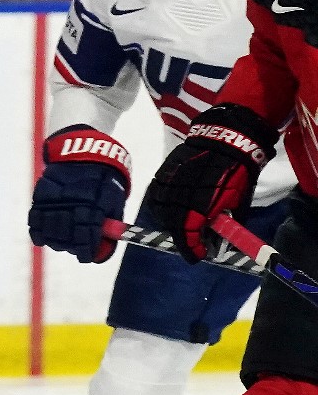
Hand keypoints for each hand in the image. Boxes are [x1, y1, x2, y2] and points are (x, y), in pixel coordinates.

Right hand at [28, 125, 131, 261]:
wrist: (82, 150)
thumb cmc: (103, 177)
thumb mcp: (114, 197)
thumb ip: (110, 222)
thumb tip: (104, 247)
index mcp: (94, 206)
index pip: (87, 237)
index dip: (86, 251)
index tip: (86, 257)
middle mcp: (73, 205)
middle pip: (67, 238)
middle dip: (71, 247)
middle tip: (75, 249)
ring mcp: (55, 200)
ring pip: (50, 231)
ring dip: (55, 241)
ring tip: (60, 243)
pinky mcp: (41, 196)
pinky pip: (35, 220)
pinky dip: (38, 232)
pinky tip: (43, 238)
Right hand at [147, 103, 275, 261]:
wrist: (226, 140)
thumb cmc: (237, 172)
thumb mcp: (236, 200)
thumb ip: (223, 222)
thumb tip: (216, 242)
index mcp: (201, 205)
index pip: (189, 235)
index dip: (193, 248)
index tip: (198, 255)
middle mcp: (180, 197)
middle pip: (173, 226)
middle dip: (183, 237)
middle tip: (193, 240)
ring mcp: (169, 185)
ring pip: (162, 213)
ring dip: (171, 222)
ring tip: (183, 223)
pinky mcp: (162, 175)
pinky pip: (157, 197)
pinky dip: (163, 206)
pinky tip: (173, 207)